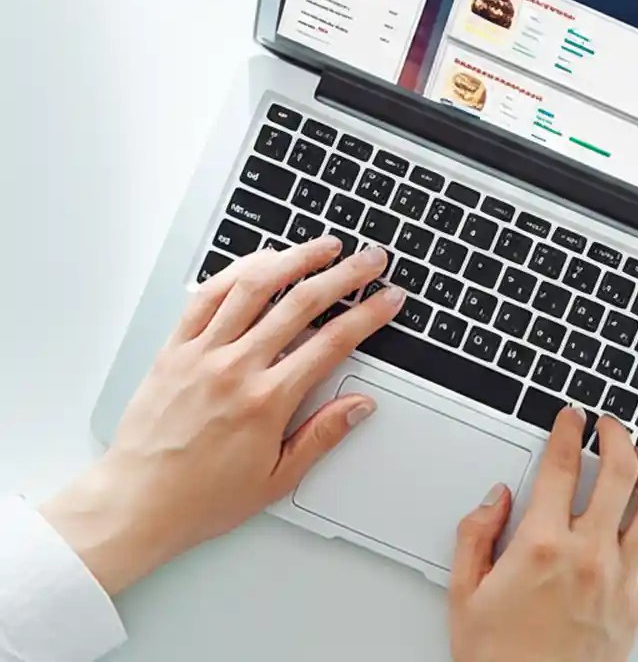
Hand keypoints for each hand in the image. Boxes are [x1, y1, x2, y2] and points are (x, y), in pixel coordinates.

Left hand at [40, 238, 403, 594]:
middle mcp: (235, 368)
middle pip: (301, 304)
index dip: (368, 315)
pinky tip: (261, 261)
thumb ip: (322, 435)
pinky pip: (207, 296)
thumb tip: (360, 407)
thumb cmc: (202, 497)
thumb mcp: (277, 478)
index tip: (388, 299)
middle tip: (370, 259)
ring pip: (254, 287)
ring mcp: (202, 353)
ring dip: (295, 259)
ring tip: (323, 246)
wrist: (137, 502)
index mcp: (267, 401)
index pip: (332, 343)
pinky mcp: (174, 349)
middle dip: (344, 275)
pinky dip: (237, 271)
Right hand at [449, 408, 637, 661]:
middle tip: (610, 425)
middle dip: (617, 436)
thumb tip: (495, 497)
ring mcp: (620, 578)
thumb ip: (474, 536)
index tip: (571, 419)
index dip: (568, 432)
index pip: (562, 468)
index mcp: (541, 546)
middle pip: (618, 473)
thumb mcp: (463, 594)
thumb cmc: (499, 660)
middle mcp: (588, 555)